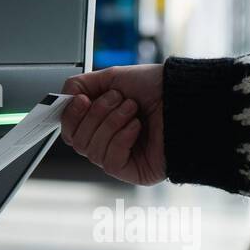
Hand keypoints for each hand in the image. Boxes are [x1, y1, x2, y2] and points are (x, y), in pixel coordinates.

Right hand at [60, 65, 165, 185]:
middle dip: (96, 114)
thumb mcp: (114, 78)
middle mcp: (109, 141)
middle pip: (77, 140)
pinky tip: (137, 127)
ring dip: (111, 123)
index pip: (71, 129)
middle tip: (118, 99)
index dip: (70, 116)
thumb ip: (83, 85)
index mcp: (103, 121)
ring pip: (91, 150)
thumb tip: (64, 96)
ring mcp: (120, 158)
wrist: (185, 100)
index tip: (80, 99)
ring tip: (132, 109)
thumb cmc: (159, 90)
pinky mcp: (132, 172)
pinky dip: (121, 138)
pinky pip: (109, 161)